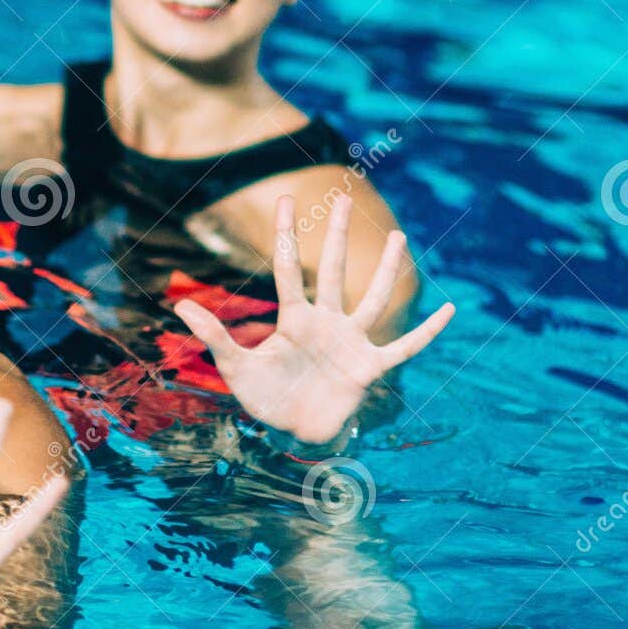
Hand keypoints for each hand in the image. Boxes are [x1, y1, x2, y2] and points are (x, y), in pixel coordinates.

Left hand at [173, 193, 454, 446]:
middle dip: (337, 236)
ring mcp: (351, 342)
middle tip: (343, 197)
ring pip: (372, 299)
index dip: (285, 235)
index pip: (288, 268)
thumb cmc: (266, 397)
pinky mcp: (370, 366)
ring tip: (399, 236)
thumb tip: (178, 307)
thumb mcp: (235, 368)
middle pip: (332, 271)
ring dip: (385, 270)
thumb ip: (215, 336)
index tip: (285, 199)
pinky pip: (404, 347)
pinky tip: (449, 311)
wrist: (294, 431)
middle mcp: (325, 322)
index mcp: (293, 319)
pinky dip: (426, 333)